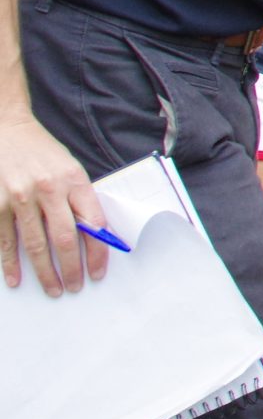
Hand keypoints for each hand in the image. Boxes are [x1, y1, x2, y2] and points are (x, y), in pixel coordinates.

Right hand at [0, 109, 108, 294]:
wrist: (7, 129)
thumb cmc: (44, 153)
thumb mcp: (70, 169)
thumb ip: (80, 199)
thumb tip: (94, 235)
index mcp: (74, 180)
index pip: (93, 223)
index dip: (97, 252)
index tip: (97, 273)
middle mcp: (48, 189)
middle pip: (64, 239)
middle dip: (71, 269)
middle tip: (74, 288)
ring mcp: (19, 197)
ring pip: (34, 245)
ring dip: (44, 272)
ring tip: (53, 289)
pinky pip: (5, 240)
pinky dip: (10, 263)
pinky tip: (16, 279)